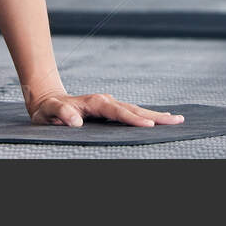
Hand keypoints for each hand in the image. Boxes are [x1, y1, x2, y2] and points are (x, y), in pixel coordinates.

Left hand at [26, 89, 184, 128]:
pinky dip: (147, 115)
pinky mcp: (111, 110)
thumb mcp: (49, 112)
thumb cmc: (48, 109)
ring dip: (156, 115)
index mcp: (95, 102)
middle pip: (134, 109)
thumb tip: (77, 122)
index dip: (134, 119)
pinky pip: (132, 112)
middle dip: (156, 116)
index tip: (150, 125)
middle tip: (177, 121)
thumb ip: (62, 113)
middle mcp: (106, 101)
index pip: (118, 112)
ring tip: (176, 119)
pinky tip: (159, 119)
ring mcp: (110, 104)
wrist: (48, 99)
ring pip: (136, 110)